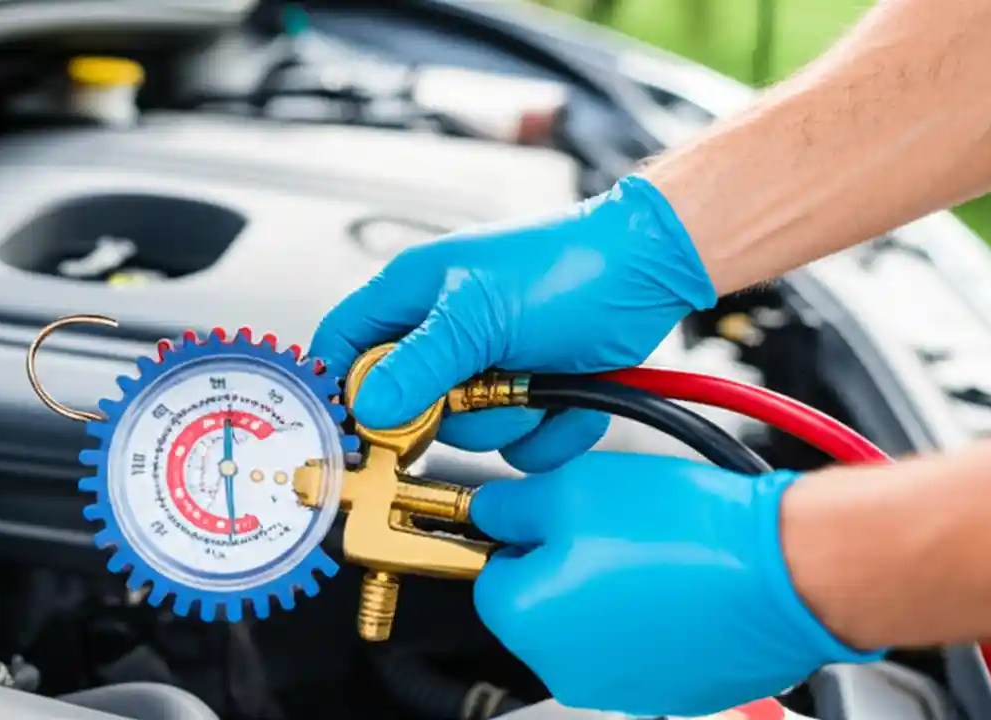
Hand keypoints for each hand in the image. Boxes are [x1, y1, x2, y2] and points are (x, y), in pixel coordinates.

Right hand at [310, 176, 716, 471]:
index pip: (345, 343)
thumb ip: (418, 365)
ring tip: (539, 379)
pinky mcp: (531, 391)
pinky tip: (570, 393)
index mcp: (414, 295)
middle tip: (482, 389)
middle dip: (455, 413)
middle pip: (409, 408)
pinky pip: (523, 442)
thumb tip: (367, 408)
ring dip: (512, 418)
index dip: (341, 386)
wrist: (649, 272)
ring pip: (471, 433)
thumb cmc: (566, 268)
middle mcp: (446, 332)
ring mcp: (489, 364)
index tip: (358, 427)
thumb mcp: (477, 317)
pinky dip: (553, 429)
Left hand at [469, 452, 880, 716]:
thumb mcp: (577, 486)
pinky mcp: (671, 692)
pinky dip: (651, 616)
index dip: (523, 534)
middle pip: (541, 604)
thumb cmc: (686, 530)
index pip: (490, 573)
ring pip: (591, 626)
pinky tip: (681, 578)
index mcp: (529, 621)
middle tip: (613, 522)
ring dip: (609, 588)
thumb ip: (514, 504)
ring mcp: (620, 689)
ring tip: (655, 546)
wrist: (782, 570)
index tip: (553, 514)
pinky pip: (639, 646)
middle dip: (567, 562)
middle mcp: (566, 669)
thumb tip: (489, 510)